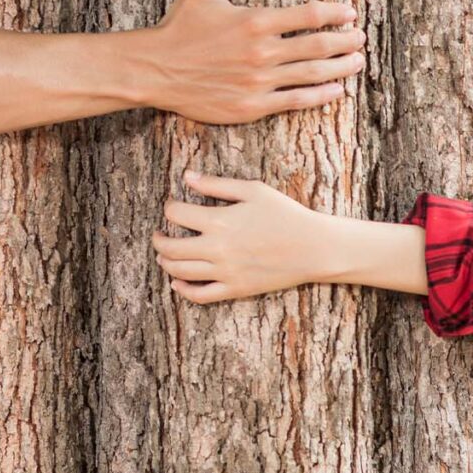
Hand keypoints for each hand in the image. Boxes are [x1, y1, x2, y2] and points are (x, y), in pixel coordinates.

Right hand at [137, 0, 365, 124]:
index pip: (310, 15)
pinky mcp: (252, 106)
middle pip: (319, 45)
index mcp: (255, 20)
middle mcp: (262, 52)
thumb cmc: (179, 25)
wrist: (154, 70)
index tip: (350, 14)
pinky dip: (320, 96)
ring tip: (357, 62)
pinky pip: (295, 101)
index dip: (336, 14)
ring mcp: (259, 82)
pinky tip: (336, 90)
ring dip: (341, 68)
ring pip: (313, 75)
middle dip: (347, 41)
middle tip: (361, 38)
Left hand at [153, 170, 334, 302]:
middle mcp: (217, 249)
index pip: (177, 214)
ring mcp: (225, 272)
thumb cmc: (286, 214)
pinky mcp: (235, 290)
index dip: (170, 208)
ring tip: (164, 255)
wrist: (314, 248)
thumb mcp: (253, 190)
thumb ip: (217, 184)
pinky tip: (177, 283)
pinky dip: (183, 290)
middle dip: (158, 239)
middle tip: (158, 234)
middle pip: (171, 247)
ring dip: (165, 262)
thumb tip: (187, 177)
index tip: (173, 206)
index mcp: (220, 221)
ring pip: (180, 272)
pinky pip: (199, 295)